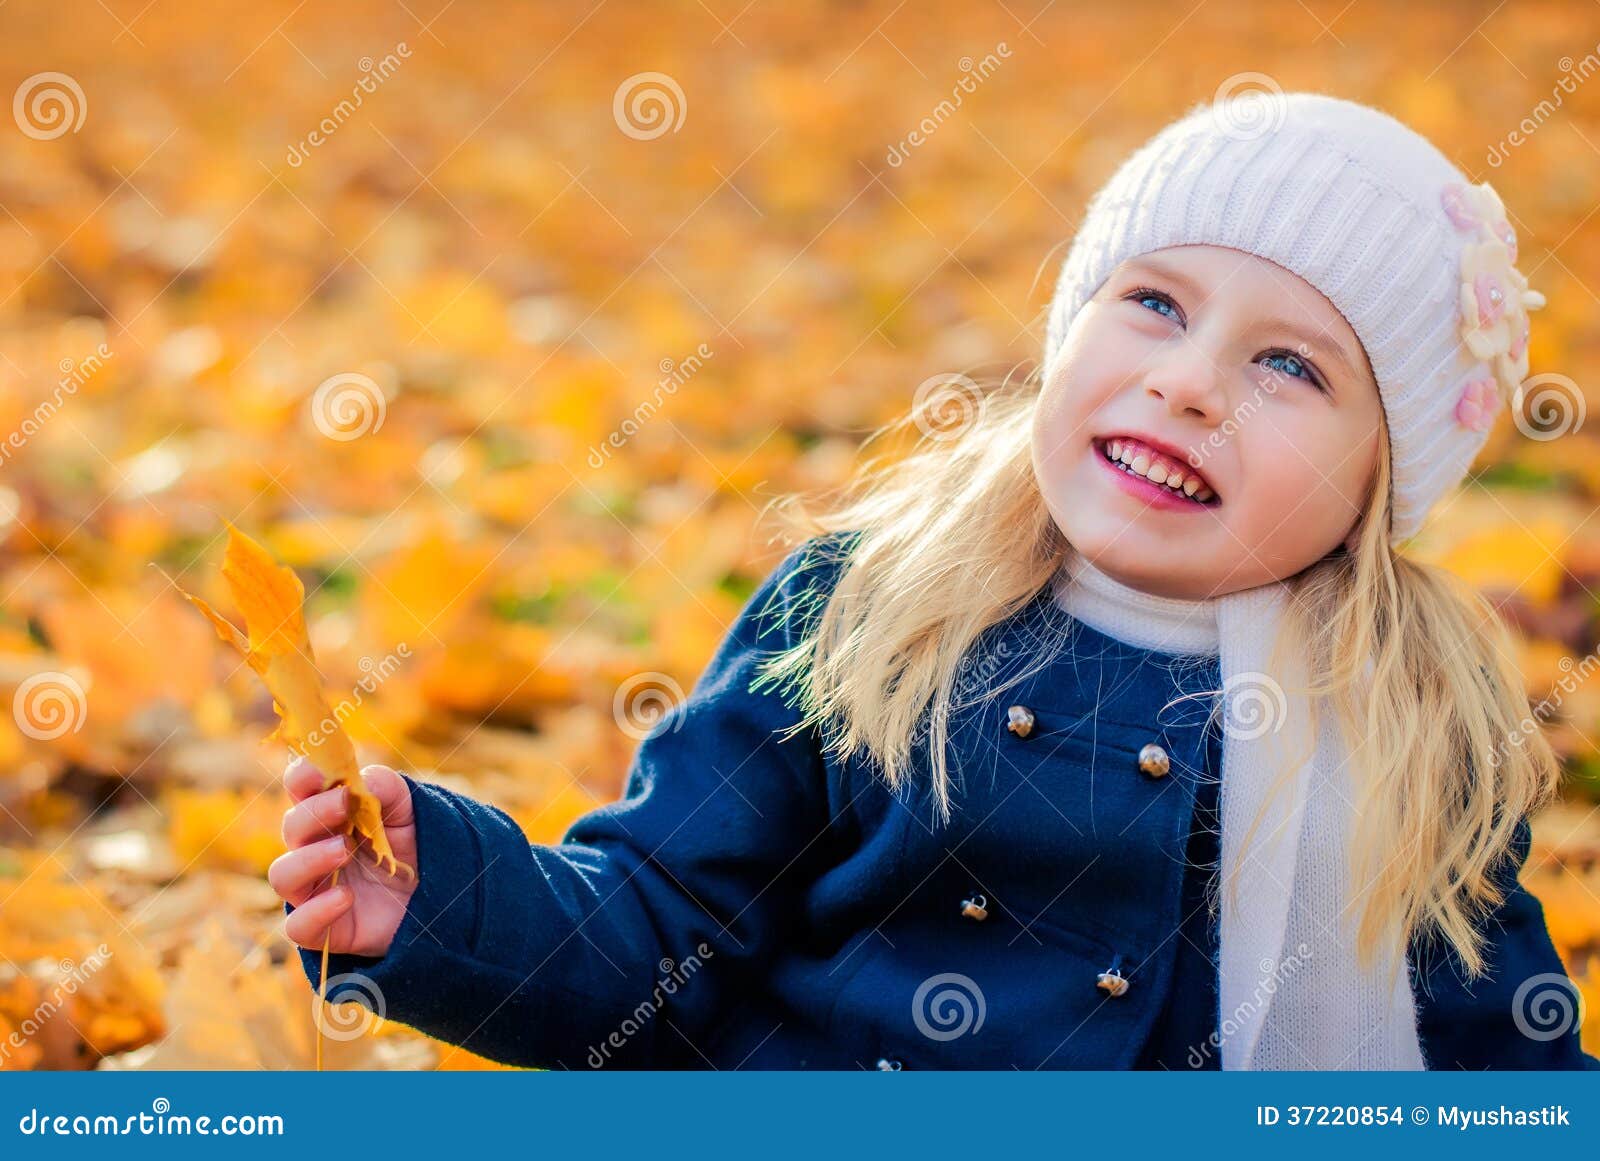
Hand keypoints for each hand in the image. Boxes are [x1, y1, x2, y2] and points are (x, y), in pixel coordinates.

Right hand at [271, 756, 417, 956]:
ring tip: (345, 851)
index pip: (300, 790)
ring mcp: (315, 889)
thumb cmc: (412, 848)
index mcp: (330, 815)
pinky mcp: (324, 928)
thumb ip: (387, 789)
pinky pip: (298, 926)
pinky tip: (345, 897)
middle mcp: (314, 849)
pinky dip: (316, 911)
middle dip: (314, 813)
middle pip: (292, 827)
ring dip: (309, 859)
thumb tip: (362, 780)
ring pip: (282, 874)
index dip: (301, 777)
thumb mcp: (409, 811)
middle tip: (345, 805)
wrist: (437, 896)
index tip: (317, 771)